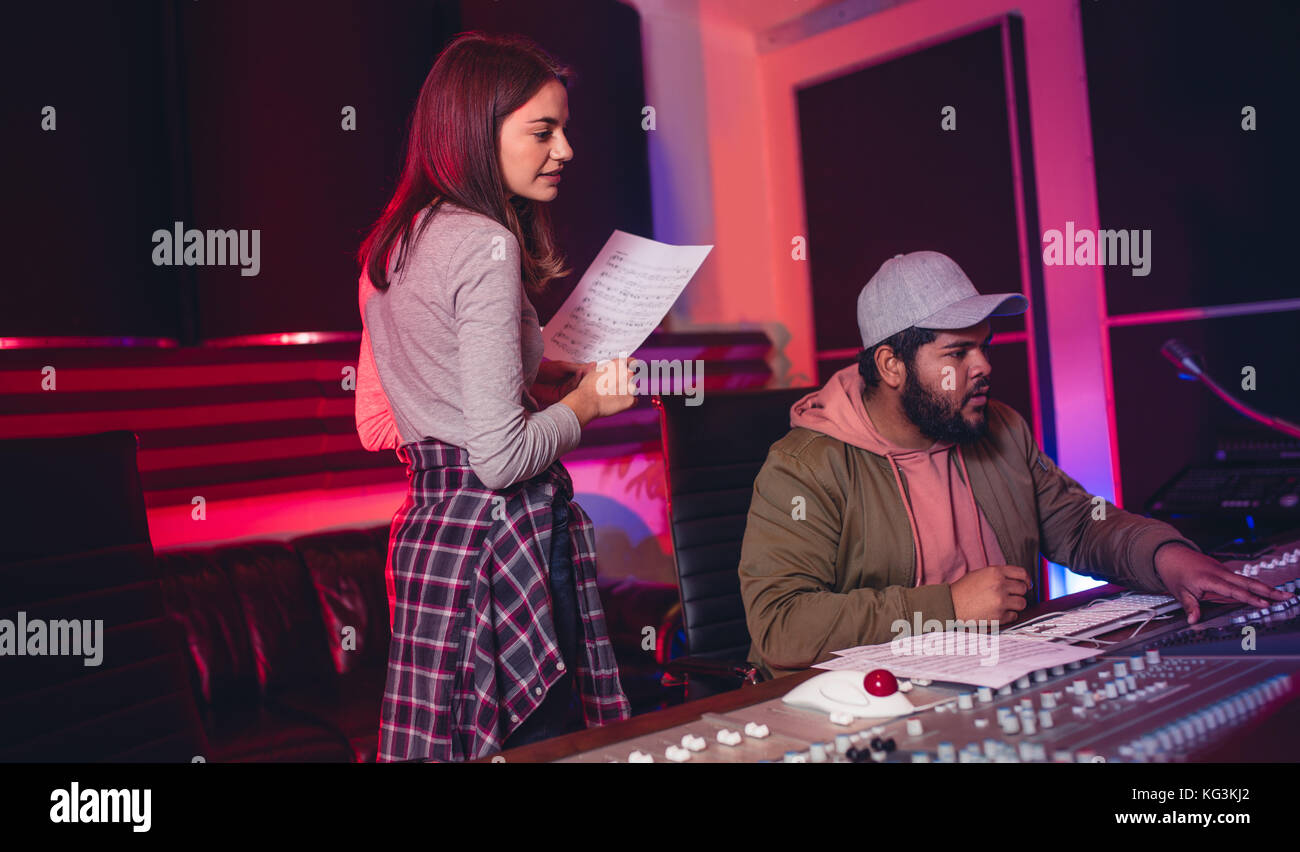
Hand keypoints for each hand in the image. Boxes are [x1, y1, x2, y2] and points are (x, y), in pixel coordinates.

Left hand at [531, 359, 590, 405]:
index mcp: (570, 377)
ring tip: (587, 369)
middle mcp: (569, 385)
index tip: (596, 366)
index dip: (589, 370)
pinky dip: (576, 381)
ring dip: (583, 377)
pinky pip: (572, 390)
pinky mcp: (561, 396)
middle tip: (595, 369)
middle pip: (582, 382)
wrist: (530, 377)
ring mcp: (566, 391)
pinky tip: (579, 374)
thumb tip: (592, 365)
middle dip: (588, 375)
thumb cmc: (544, 370)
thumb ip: (576, 367)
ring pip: (578, 386)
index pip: (582, 375)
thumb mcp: (562, 366)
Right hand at [560, 357, 638, 424]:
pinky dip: (627, 402)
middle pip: (632, 376)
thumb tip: (610, 368)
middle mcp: (627, 373)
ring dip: (626, 392)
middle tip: (614, 388)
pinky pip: (633, 401)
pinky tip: (617, 403)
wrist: (587, 401)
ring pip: (632, 389)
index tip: (633, 370)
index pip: (632, 362)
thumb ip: (608, 367)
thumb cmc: (588, 387)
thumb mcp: (596, 369)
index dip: (632, 366)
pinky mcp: (630, 400)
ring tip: (612, 396)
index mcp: (619, 364)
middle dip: (625, 381)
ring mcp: (630, 387)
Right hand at [950, 564, 1032, 623]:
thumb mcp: (980, 574)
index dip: (1026, 579)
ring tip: (1005, 604)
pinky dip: (1009, 615)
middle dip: (1019, 592)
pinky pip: (1014, 616)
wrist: (950, 605)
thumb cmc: (963, 590)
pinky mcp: (999, 616)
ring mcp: (1000, 602)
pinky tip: (999, 612)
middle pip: (1023, 589)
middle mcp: (1000, 586)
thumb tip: (1017, 579)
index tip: (1027, 584)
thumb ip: (999, 574)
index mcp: (995, 572)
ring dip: (1016, 604)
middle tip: (1011, 595)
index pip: (1021, 573)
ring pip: (1022, 603)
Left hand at [1154, 542, 1294, 623]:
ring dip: (1265, 587)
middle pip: (1248, 582)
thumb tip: (1193, 621)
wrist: (1170, 553)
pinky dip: (1255, 584)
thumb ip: (1190, 607)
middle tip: (1286, 596)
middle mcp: (1220, 573)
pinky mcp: (1224, 570)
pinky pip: (1242, 578)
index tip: (1264, 603)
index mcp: (1209, 579)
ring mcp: (1223, 570)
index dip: (1249, 598)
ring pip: (1248, 579)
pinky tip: (1266, 591)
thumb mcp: (1179, 591)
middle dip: (1268, 590)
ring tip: (1283, 595)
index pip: (1233, 590)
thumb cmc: (1174, 572)